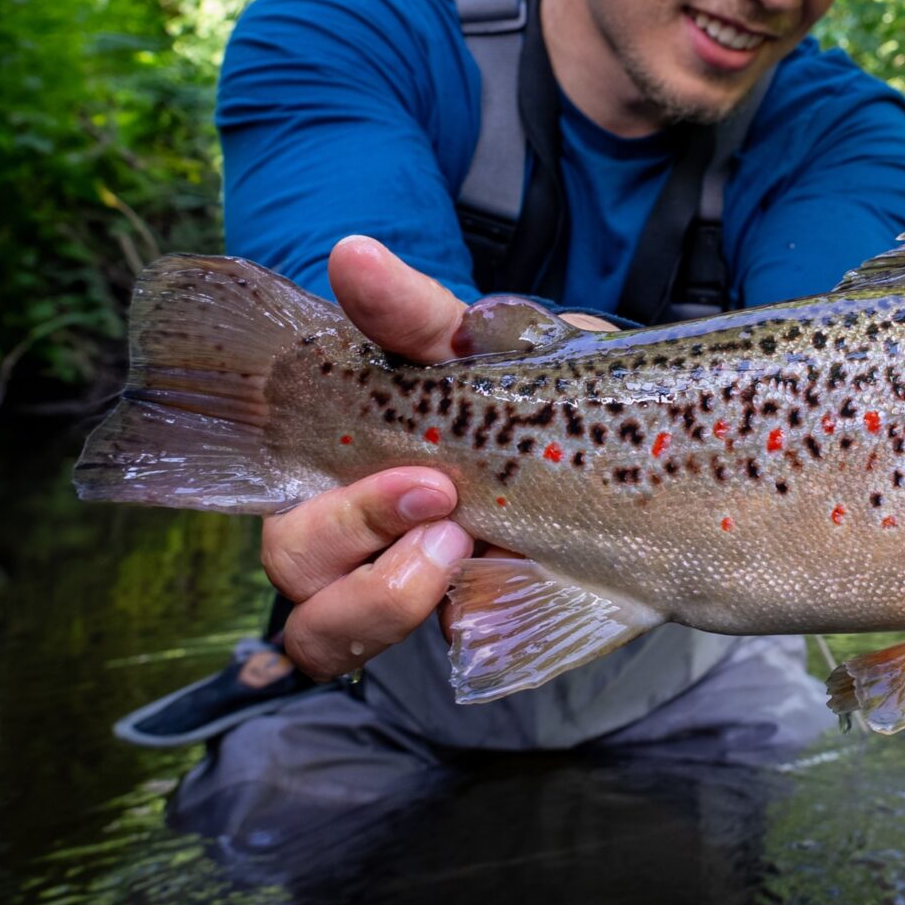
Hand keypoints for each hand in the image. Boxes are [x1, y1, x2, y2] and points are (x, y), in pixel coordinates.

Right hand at [262, 235, 615, 680]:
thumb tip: (351, 254)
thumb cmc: (523, 382)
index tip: (417, 476)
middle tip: (445, 500)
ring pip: (326, 638)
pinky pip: (445, 650)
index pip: (274, 488)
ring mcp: (407, 586)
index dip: (316, 500)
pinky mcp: (471, 623)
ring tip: (467, 547)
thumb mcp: (478, 343)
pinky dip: (479, 620)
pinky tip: (523, 581)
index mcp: (342, 462)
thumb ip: (415, 312)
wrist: (630, 434)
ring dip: (386, 600)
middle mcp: (357, 535)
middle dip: (354, 536)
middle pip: (290, 565)